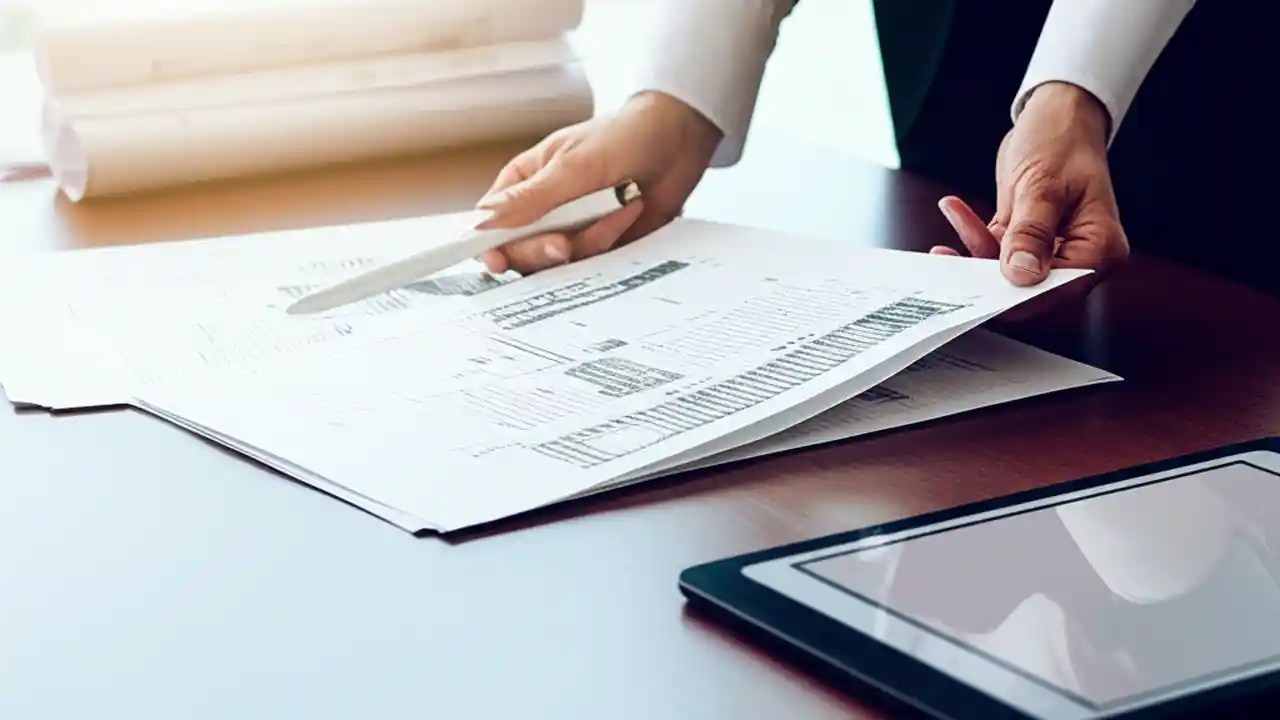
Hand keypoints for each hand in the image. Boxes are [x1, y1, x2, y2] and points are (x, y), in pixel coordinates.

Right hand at [474, 91, 722, 274]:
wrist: (678, 142)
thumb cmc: (622, 137)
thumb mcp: (572, 166)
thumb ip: (530, 199)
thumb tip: (484, 222)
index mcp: (523, 184)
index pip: (490, 224)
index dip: (488, 246)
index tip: (497, 262)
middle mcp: (543, 211)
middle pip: (522, 253)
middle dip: (545, 250)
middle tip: (565, 243)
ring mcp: (572, 229)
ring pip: (560, 263)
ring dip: (590, 239)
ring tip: (617, 205)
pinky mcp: (601, 244)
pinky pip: (594, 263)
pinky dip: (611, 241)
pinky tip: (628, 212)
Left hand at [932, 82, 1128, 304]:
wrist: (1058, 117)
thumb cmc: (1062, 140)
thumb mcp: (1043, 184)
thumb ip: (1031, 232)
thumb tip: (1021, 275)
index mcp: (1100, 248)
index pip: (1057, 291)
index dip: (1016, 298)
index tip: (977, 288)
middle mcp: (1080, 256)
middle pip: (1029, 289)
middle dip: (986, 276)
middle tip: (949, 261)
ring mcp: (1053, 250)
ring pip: (1006, 272)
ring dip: (972, 250)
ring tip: (953, 214)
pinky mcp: (1028, 241)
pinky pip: (996, 252)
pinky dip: (973, 235)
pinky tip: (955, 209)